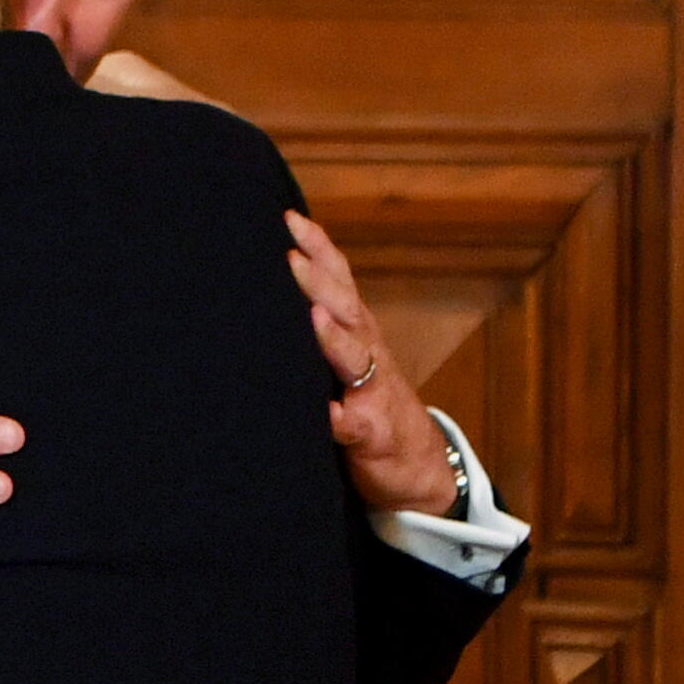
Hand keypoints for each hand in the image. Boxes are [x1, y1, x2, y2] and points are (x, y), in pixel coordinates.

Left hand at [285, 210, 458, 515]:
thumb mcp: (347, 355)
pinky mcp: (371, 434)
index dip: (318, 247)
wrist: (417, 466)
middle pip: (346, 310)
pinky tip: (324, 413)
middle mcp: (367, 353)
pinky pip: (353, 425)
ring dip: (334, 339)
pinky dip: (338, 418)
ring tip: (313, 316)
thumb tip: (266, 284)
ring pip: (355, 360)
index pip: (338, 280)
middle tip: (290, 256)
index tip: (289, 218)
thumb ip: (319, 323)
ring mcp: (372, 392)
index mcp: (356, 330)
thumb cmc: (366, 399)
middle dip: (319, 281)